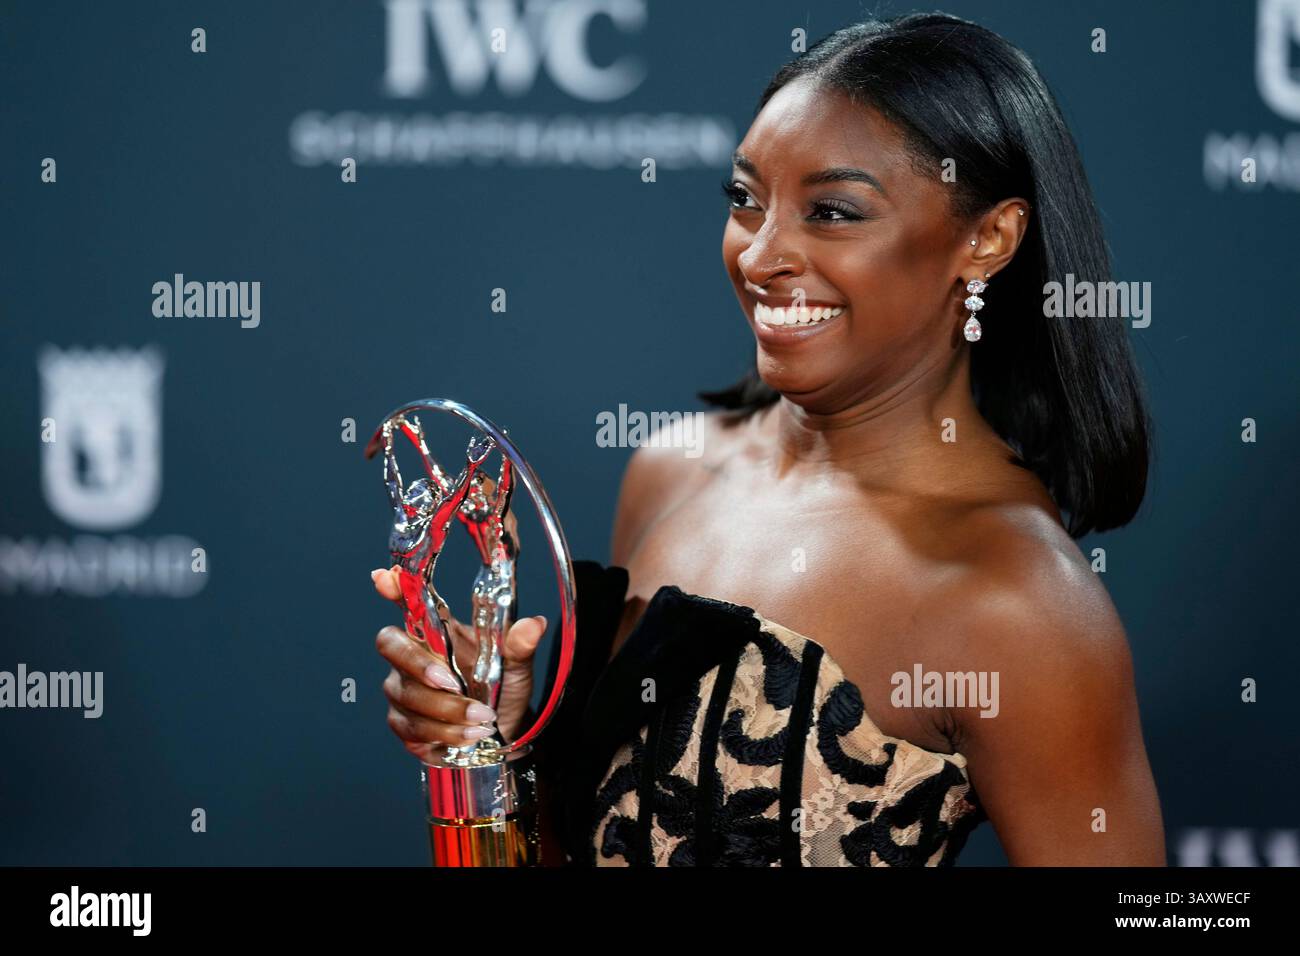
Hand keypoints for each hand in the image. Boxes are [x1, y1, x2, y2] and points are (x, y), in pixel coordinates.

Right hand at [373, 567, 547, 760]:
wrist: (503, 730)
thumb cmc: (501, 688)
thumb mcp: (515, 664)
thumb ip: (519, 645)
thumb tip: (535, 625)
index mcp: (437, 632)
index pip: (409, 605)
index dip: (394, 591)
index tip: (384, 578)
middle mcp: (411, 658)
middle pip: (392, 649)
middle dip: (421, 667)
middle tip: (456, 684)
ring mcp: (402, 692)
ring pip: (407, 697)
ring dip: (447, 711)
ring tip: (483, 720)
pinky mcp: (404, 725)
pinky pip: (412, 731)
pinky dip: (444, 735)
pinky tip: (469, 737)